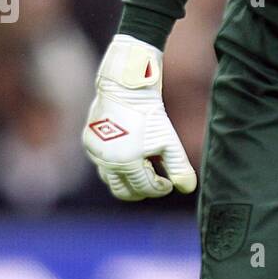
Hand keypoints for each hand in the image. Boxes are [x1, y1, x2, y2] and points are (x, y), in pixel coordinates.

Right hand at [82, 35, 196, 200]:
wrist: (126, 86)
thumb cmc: (150, 113)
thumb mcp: (169, 141)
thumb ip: (179, 167)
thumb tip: (188, 188)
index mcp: (126, 162)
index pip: (144, 188)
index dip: (159, 189)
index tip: (169, 183)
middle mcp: (106, 161)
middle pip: (123, 192)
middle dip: (141, 190)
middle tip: (156, 182)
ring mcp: (95, 152)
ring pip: (111, 179)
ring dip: (128, 179)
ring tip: (146, 167)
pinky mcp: (89, 142)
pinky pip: (103, 162)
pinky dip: (117, 165)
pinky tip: (133, 154)